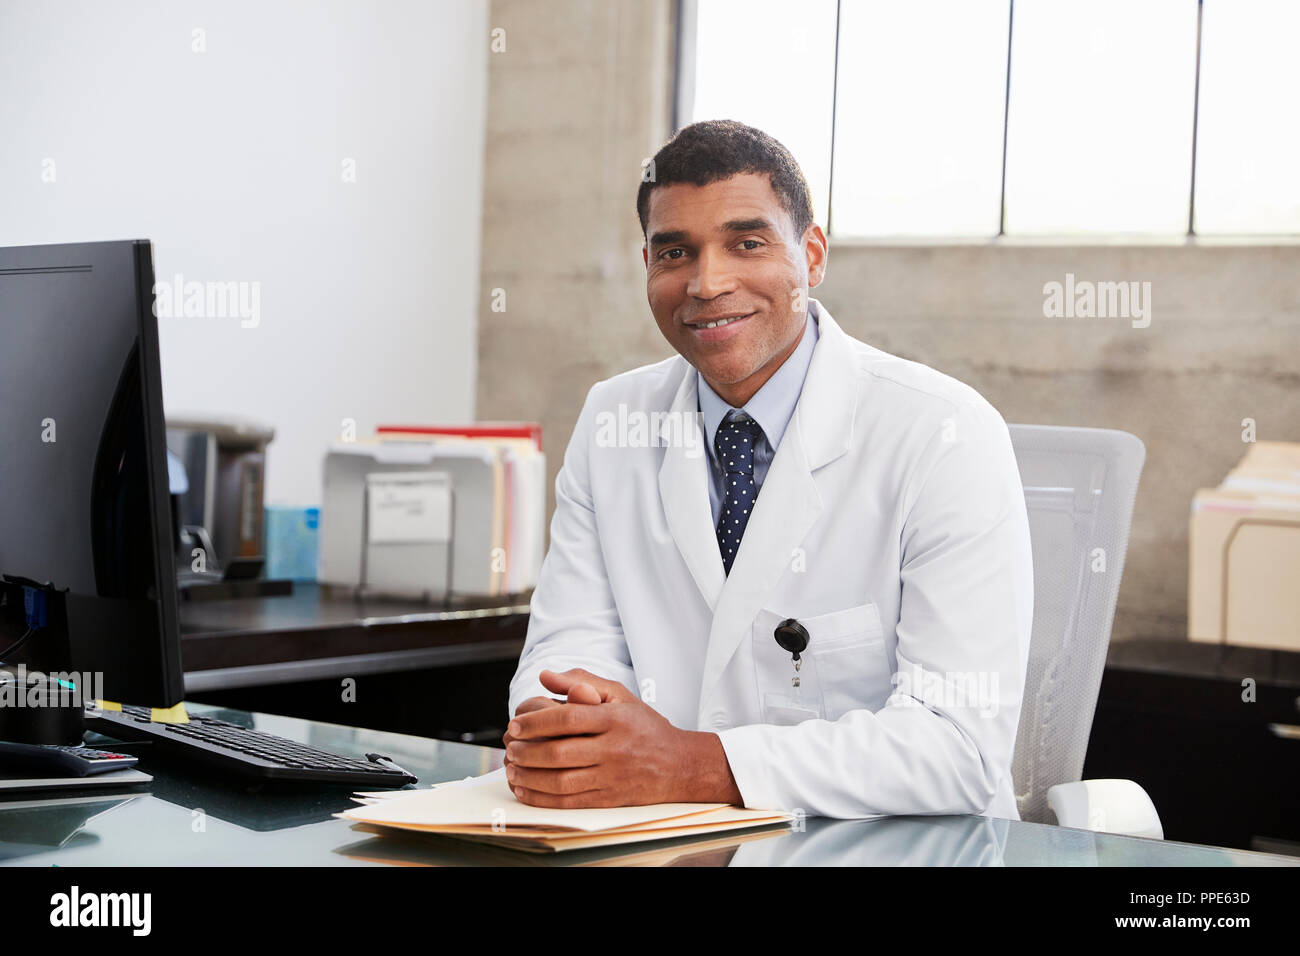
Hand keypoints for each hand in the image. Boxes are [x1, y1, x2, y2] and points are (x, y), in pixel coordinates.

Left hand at [504, 670, 741, 807]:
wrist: (680, 766)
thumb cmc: (645, 726)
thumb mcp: (620, 696)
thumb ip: (582, 681)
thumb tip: (545, 676)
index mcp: (615, 719)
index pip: (568, 718)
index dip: (536, 722)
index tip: (516, 724)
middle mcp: (614, 749)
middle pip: (560, 752)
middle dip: (527, 751)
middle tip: (510, 746)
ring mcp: (612, 777)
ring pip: (560, 781)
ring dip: (529, 777)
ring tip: (512, 768)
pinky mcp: (609, 800)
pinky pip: (569, 802)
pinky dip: (542, 799)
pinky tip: (525, 790)